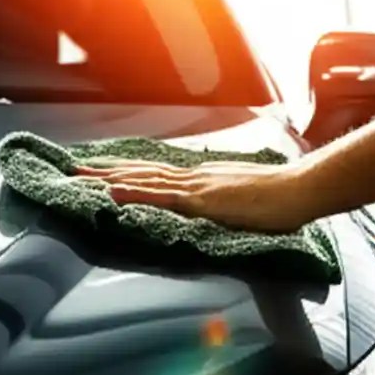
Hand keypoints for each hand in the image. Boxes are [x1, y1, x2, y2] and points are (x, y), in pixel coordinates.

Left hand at [76, 160, 320, 232]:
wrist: (299, 189)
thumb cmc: (279, 198)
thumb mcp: (241, 200)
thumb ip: (221, 202)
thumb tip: (208, 206)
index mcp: (201, 178)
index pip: (155, 173)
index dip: (125, 171)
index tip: (100, 170)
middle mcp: (193, 177)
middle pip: (141, 172)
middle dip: (105, 171)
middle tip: (74, 168)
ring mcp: (196, 187)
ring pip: (143, 180)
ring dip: (109, 179)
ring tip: (81, 177)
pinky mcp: (203, 201)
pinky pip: (162, 197)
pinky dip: (134, 194)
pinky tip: (111, 194)